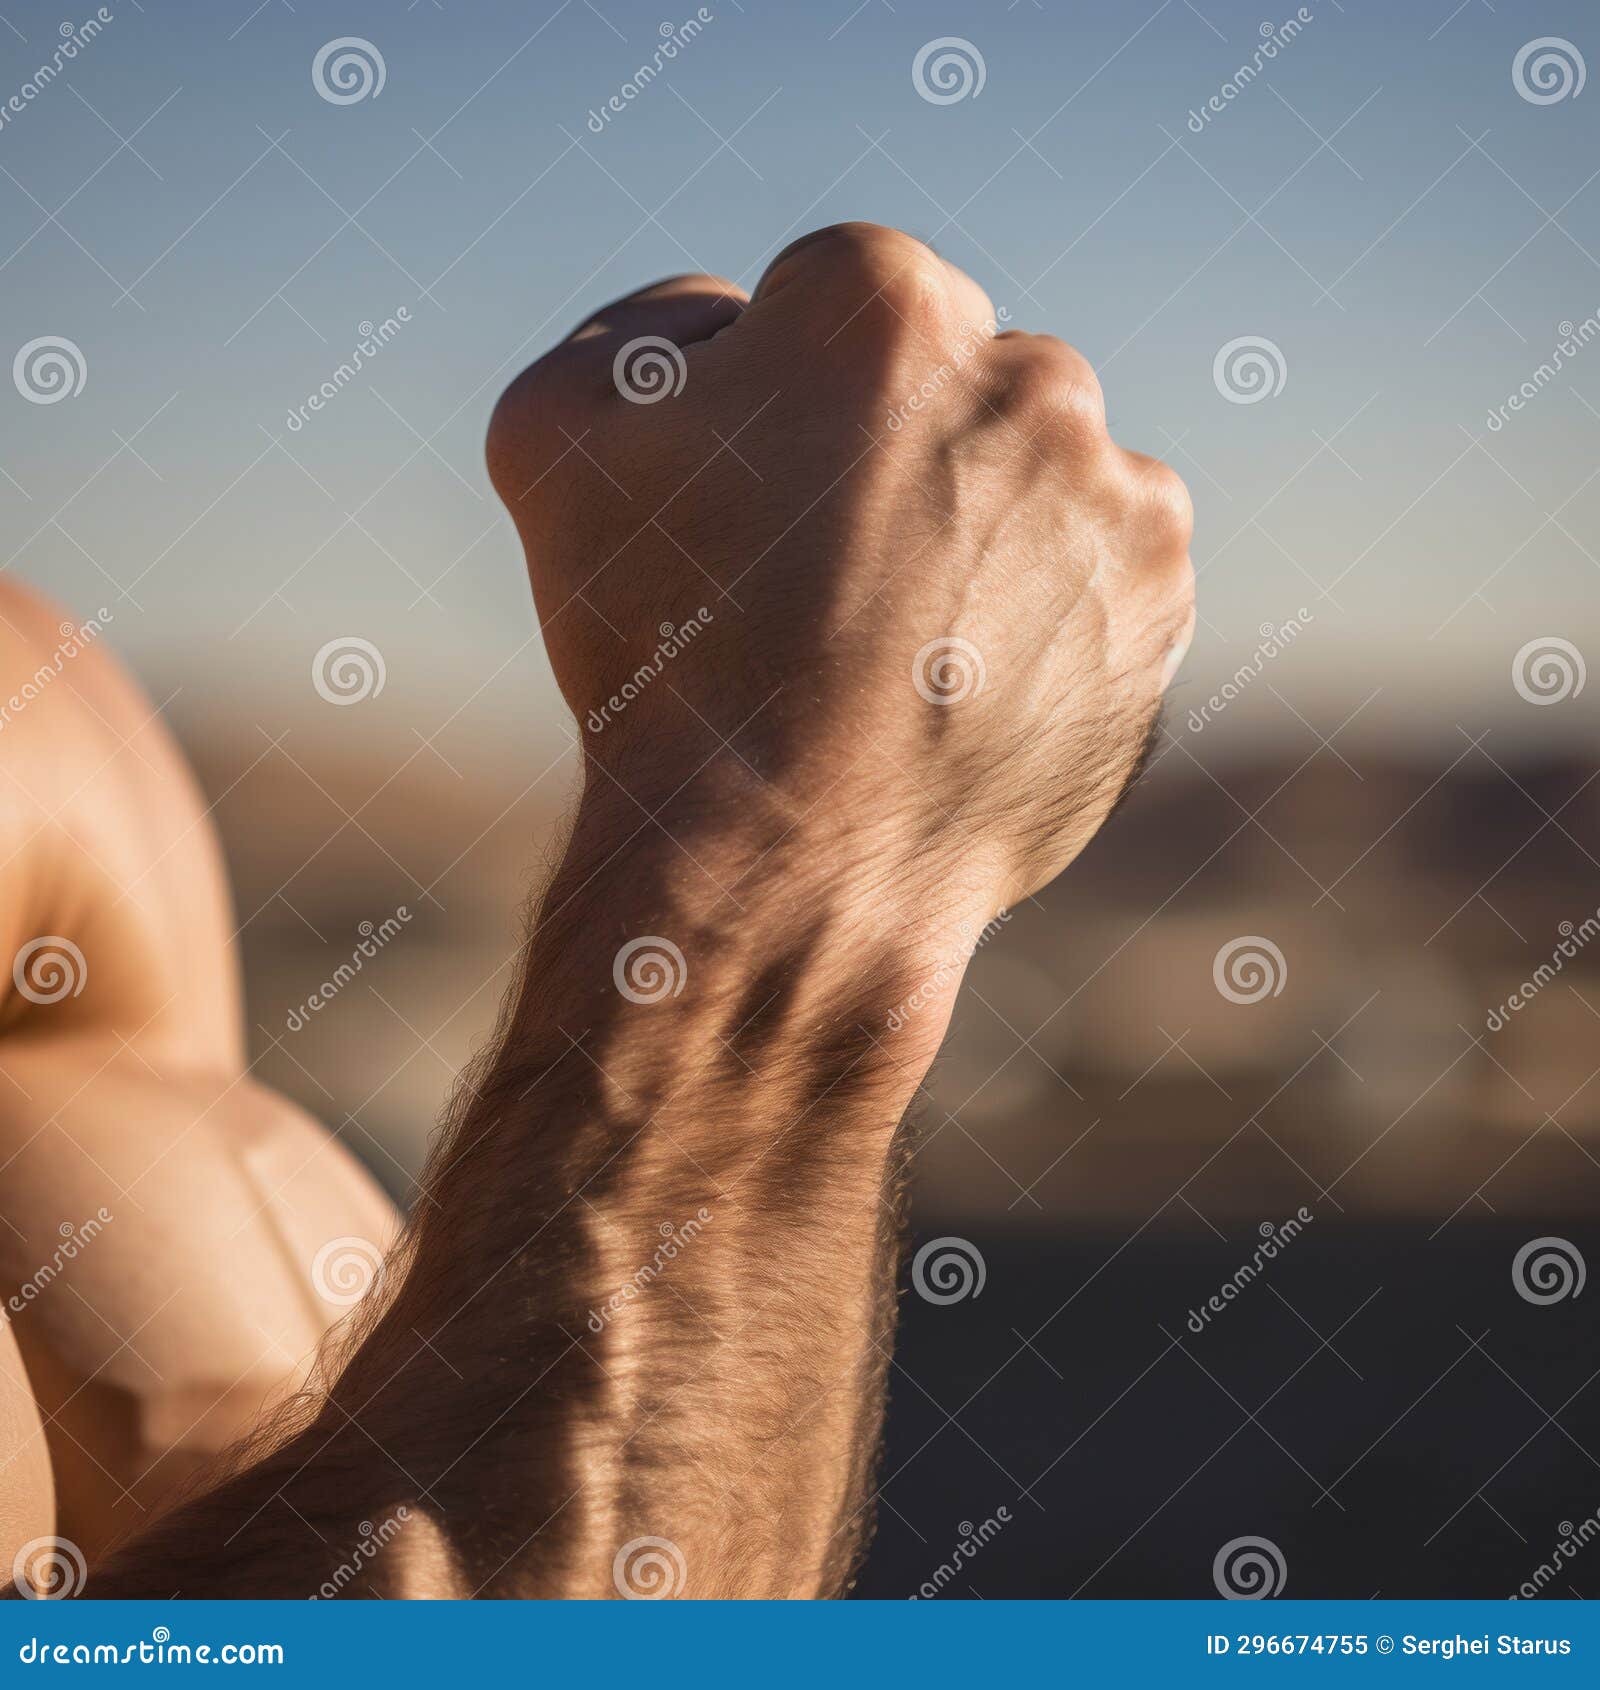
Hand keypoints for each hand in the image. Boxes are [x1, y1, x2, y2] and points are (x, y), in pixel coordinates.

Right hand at [487, 222, 1194, 921]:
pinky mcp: (1159, 607)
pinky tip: (962, 682)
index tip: (753, 502)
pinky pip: (1098, 576)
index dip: (775, 401)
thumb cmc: (661, 650)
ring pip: (1035, 474)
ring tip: (896, 645)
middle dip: (895, 451)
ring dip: (980, 524)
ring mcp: (1113, 496)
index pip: (829, 304)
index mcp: (884, 301)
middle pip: (949, 383)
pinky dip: (1046, 611)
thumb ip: (647, 331)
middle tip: (822, 581)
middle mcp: (1032, 373)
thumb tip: (735, 327)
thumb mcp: (556, 440)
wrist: (787, 860)